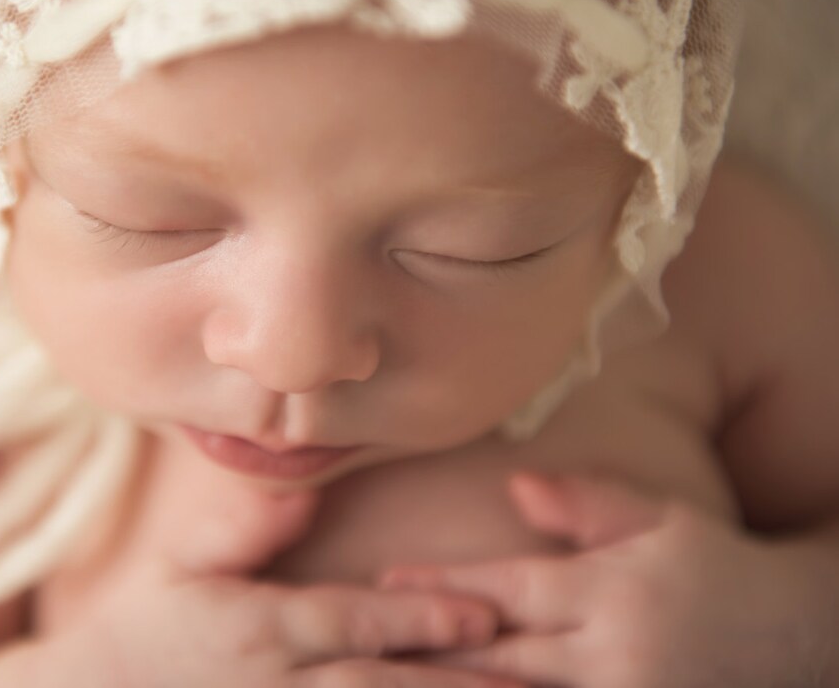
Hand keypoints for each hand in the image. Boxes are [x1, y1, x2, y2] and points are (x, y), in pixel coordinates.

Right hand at [36, 438, 517, 687]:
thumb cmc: (139, 634)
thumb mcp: (181, 568)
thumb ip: (243, 531)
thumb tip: (301, 494)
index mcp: (262, 628)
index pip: (355, 620)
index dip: (422, 616)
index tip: (483, 614)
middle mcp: (275, 684)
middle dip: (458, 687)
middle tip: (534, 682)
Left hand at [382, 472, 816, 687]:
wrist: (799, 636)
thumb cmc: (714, 566)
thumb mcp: (659, 518)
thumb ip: (585, 503)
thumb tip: (516, 488)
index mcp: (608, 592)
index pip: (506, 590)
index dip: (442, 586)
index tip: (384, 578)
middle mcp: (609, 657)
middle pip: (497, 660)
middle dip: (428, 655)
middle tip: (361, 649)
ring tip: (391, 683)